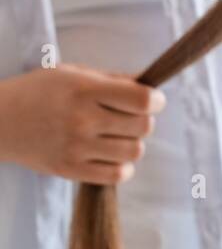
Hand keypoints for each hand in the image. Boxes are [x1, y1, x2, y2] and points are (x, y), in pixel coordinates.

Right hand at [0, 63, 164, 184]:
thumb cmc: (39, 92)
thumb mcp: (72, 73)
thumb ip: (113, 79)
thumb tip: (149, 84)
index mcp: (85, 91)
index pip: (142, 100)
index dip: (155, 101)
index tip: (150, 101)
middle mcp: (82, 120)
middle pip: (144, 127)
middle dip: (143, 121)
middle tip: (127, 117)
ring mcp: (76, 147)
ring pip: (135, 152)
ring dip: (131, 143)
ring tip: (115, 136)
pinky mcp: (70, 170)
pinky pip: (117, 175)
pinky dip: (122, 166)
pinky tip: (110, 155)